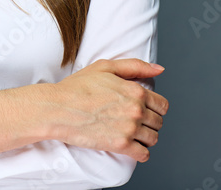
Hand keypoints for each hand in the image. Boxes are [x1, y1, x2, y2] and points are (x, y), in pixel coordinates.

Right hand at [51, 58, 168, 162]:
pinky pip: (143, 154)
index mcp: (136, 91)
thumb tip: (159, 69)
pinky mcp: (120, 145)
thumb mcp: (106, 67)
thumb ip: (136, 66)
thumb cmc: (77, 87)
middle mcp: (136, 110)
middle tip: (136, 122)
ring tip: (133, 134)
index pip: (162, 105)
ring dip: (146, 138)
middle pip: (158, 122)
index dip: (155, 108)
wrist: (58, 108)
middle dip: (150, 123)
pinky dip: (140, 153)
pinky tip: (132, 147)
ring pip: (153, 139)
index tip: (146, 110)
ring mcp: (129, 128)